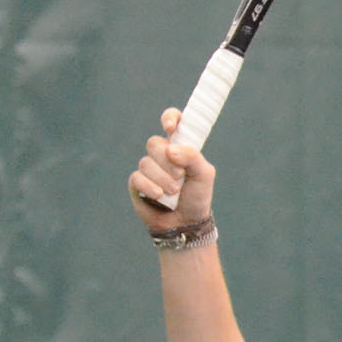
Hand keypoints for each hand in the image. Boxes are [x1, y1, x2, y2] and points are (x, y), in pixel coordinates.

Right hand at [129, 107, 216, 228]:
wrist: (186, 223)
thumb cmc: (197, 196)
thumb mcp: (204, 174)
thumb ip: (192, 156)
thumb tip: (170, 149)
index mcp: (180, 146)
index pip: (172, 122)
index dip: (169, 118)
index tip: (170, 128)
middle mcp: (162, 155)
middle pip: (154, 143)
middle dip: (166, 161)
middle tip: (180, 176)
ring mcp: (148, 169)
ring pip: (146, 162)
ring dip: (162, 178)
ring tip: (173, 192)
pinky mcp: (137, 183)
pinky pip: (138, 178)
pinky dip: (150, 187)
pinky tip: (159, 196)